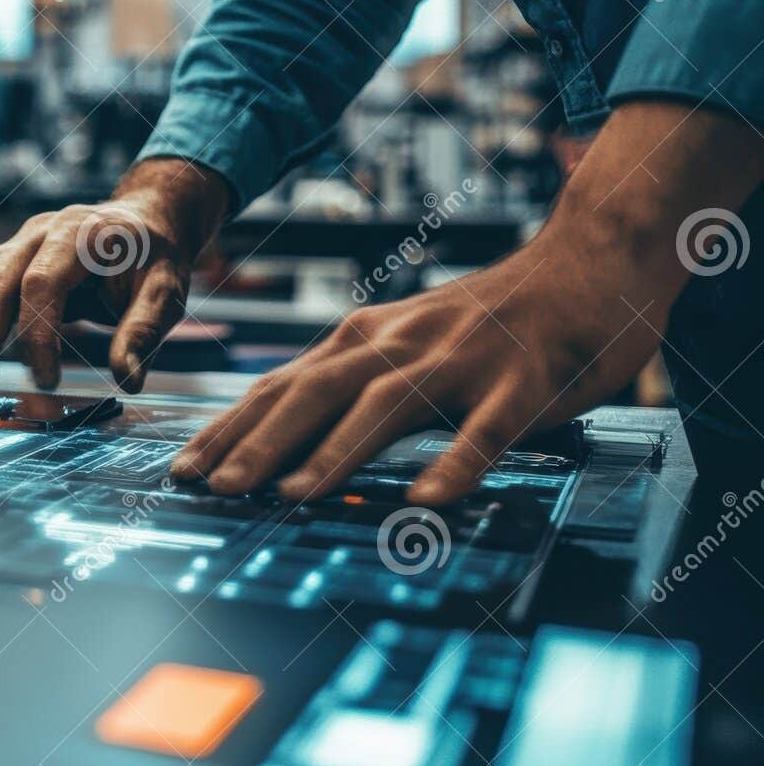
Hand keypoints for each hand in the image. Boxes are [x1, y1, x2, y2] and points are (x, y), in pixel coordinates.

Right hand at [0, 158, 228, 393]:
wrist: (143, 223)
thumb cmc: (153, 259)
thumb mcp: (166, 292)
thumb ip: (144, 332)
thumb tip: (128, 380)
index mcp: (83, 232)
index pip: (43, 281)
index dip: (37, 333)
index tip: (46, 380)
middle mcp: (43, 230)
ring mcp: (19, 241)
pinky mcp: (6, 257)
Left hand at [170, 246, 670, 503]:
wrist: (585, 265)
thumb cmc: (482, 323)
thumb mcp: (399, 345)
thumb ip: (346, 387)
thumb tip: (277, 443)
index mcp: (361, 340)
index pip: (278, 389)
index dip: (228, 430)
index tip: (181, 469)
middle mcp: (397, 344)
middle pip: (314, 393)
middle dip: (258, 442)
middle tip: (213, 488)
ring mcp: (458, 361)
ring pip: (386, 406)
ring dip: (336, 451)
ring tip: (293, 494)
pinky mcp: (520, 383)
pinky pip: (485, 428)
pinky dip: (456, 461)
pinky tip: (430, 500)